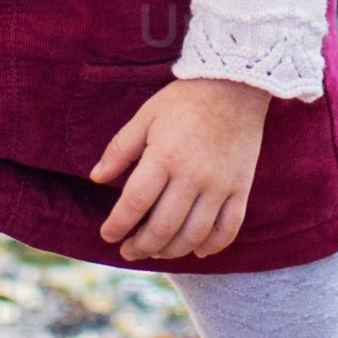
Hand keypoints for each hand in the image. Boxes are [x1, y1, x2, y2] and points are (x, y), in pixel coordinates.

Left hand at [88, 76, 270, 264]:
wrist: (236, 85)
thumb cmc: (185, 100)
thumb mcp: (146, 116)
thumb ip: (120, 149)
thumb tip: (96, 177)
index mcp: (165, 156)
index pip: (135, 203)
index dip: (117, 225)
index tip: (108, 235)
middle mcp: (193, 176)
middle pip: (163, 227)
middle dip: (140, 246)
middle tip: (128, 251)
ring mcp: (220, 185)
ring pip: (194, 235)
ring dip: (171, 251)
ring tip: (156, 252)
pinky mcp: (242, 188)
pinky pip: (229, 228)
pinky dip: (213, 245)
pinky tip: (198, 250)